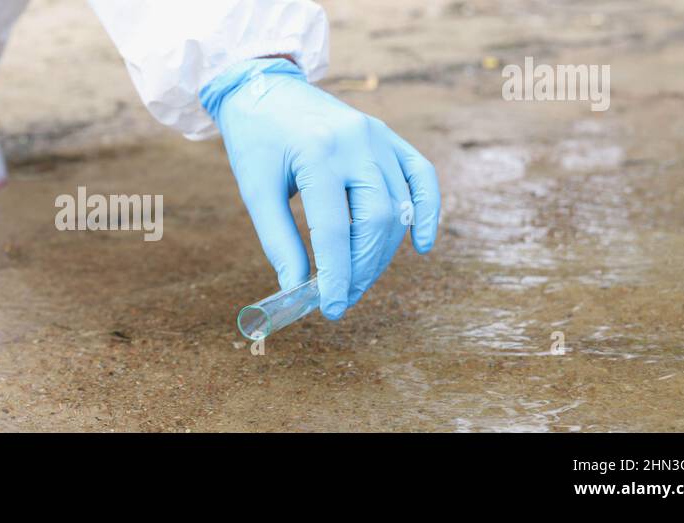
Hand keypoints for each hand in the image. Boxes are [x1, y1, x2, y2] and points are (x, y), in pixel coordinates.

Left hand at [200, 58, 439, 319]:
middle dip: (362, 268)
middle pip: (376, 220)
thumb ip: (278, 240)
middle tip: (342, 299)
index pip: (334, 229)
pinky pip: (421, 176)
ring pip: (399, 207)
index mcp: (316, 153)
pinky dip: (427, 211)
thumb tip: (296, 288)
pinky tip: (421, 246)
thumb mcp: (256, 190)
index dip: (336, 274)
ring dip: (384, 252)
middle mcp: (355, 142)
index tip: (330, 307)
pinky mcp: (389, 136)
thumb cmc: (256, 141)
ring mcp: (378, 136)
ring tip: (359, 281)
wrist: (265, 89)